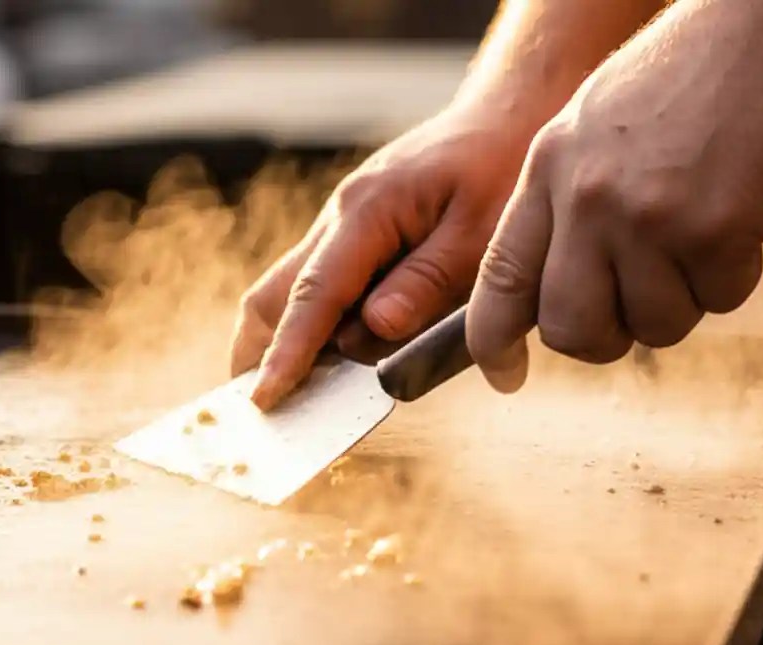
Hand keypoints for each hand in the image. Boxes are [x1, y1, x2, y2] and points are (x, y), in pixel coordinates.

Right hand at [233, 103, 539, 409]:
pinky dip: (316, 328)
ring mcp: (340, 226)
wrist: (505, 116)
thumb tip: (371, 331)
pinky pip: (320, 288)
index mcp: (367, 213)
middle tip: (257, 410)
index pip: (313, 295)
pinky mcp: (354, 237)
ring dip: (285, 343)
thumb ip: (427, 284)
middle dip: (257, 352)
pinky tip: (335, 363)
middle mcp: (338, 218)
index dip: (285, 353)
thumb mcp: (483, 232)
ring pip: (288, 292)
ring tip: (293, 396)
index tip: (262, 400)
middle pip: (274, 294)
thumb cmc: (502, 170)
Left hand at [467, 0, 762, 391]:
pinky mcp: (712, 231)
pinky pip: (716, 300)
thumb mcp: (586, 132)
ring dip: (679, 302)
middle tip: (628, 315)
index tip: (502, 375)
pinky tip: (732, 221)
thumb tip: (543, 296)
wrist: (756, 34)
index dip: (492, 341)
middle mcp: (585, 201)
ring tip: (692, 240)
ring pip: (652, 327)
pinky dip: (730, 277)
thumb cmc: (677, 81)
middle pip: (571, 329)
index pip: (500, 278)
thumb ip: (559, 206)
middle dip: (601, 340)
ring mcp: (647, 218)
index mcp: (546, 172)